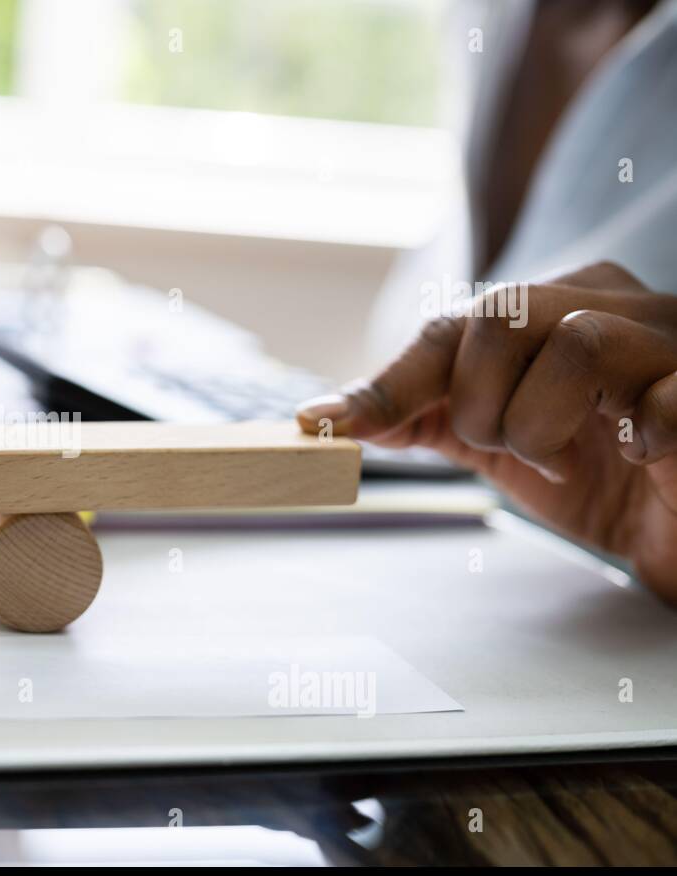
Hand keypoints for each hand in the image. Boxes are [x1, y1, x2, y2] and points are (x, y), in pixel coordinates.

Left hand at [296, 262, 676, 603]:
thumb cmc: (602, 478)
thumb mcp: (499, 442)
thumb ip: (428, 415)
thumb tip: (331, 413)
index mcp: (559, 307)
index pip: (454, 324)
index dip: (388, 381)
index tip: (322, 423)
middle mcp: (614, 307)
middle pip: (501, 314)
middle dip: (478, 406)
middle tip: (506, 451)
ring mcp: (671, 343)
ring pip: (575, 341)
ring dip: (541, 425)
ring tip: (569, 460)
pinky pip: (664, 400)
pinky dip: (636, 436)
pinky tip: (636, 457)